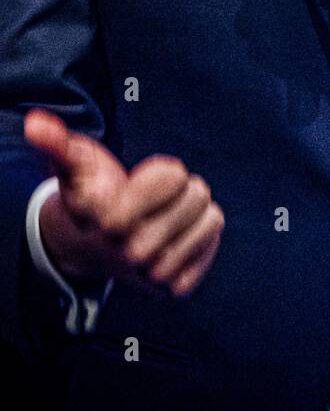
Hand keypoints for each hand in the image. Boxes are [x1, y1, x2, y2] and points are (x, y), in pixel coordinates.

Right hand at [24, 110, 224, 297]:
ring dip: (191, 210)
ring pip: (210, 215)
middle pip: (198, 191)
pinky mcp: (176, 287)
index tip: (133, 186)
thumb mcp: (75, 166)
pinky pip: (213, 236)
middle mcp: (132, 252)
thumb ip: (57, 143)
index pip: (173, 174)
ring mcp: (155, 274)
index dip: (159, 173)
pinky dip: (201, 231)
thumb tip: (36, 123)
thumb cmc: (90, 196)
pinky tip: (176, 236)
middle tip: (152, 202)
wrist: (92, 247)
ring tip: (164, 216)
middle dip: (179, 188)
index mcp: (108, 218)